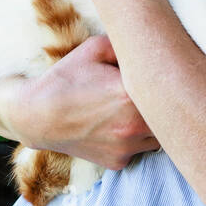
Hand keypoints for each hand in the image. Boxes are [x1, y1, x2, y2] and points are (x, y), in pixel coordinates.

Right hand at [17, 34, 159, 169]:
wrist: (36, 116)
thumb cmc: (65, 79)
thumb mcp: (94, 48)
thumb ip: (126, 43)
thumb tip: (149, 43)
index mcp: (131, 94)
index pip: (167, 85)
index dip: (166, 78)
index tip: (162, 72)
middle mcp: (134, 125)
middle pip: (169, 115)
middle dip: (163, 104)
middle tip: (151, 92)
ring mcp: (127, 147)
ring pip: (158, 136)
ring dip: (151, 124)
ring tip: (131, 109)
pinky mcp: (118, 162)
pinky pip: (139, 150)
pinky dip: (133, 139)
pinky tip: (115, 126)